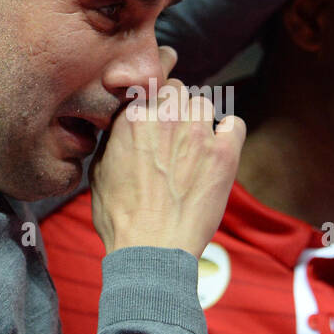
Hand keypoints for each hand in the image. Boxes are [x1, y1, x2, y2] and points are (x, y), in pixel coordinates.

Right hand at [90, 63, 244, 259]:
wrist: (152, 251)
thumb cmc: (121, 218)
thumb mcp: (99, 172)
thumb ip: (113, 138)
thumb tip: (122, 124)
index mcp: (132, 118)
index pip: (151, 82)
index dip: (155, 94)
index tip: (158, 105)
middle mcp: (165, 118)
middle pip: (178, 89)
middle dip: (176, 106)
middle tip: (174, 133)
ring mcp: (198, 134)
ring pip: (205, 104)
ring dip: (200, 120)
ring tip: (194, 146)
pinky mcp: (225, 154)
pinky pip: (234, 124)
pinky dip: (228, 134)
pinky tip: (218, 150)